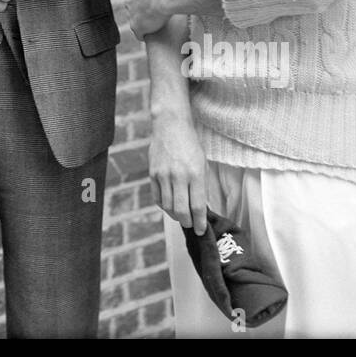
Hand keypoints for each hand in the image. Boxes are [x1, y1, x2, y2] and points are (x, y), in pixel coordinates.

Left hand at [127, 0, 181, 36]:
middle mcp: (130, 1)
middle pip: (133, 7)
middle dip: (140, 9)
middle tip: (153, 11)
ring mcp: (133, 15)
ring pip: (135, 19)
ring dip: (142, 21)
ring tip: (153, 23)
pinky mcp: (138, 27)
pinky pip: (139, 33)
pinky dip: (144, 34)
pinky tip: (150, 35)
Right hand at [148, 112, 207, 234]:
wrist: (170, 125)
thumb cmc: (190, 145)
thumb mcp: (202, 164)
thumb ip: (201, 186)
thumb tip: (200, 208)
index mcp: (195, 174)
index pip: (198, 206)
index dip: (200, 222)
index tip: (201, 230)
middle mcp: (179, 176)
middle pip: (181, 210)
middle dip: (188, 222)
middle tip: (191, 225)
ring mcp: (163, 175)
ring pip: (168, 206)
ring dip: (175, 216)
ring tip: (180, 216)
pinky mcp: (152, 173)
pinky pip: (157, 197)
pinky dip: (164, 206)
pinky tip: (170, 205)